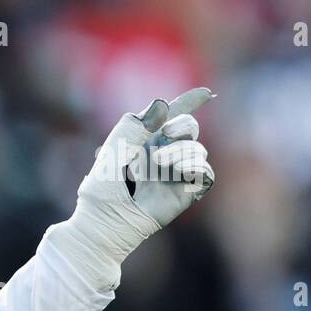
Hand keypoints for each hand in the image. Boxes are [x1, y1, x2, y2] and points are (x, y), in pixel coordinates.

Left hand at [72, 88, 215, 261]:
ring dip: (181, 151)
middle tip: (166, 134)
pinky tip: (179, 171)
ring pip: (198, 150)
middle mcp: (164, 154)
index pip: (172, 117)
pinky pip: (206, 172)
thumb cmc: (104, 186)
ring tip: (159, 162)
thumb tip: (163, 104)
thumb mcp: (116, 148)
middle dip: (183, 125)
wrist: (107, 217)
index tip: (206, 93)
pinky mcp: (187, 192)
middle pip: (190, 128)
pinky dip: (196, 167)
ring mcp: (176, 173)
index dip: (190, 103)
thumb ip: (136, 125)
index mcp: (146, 141)